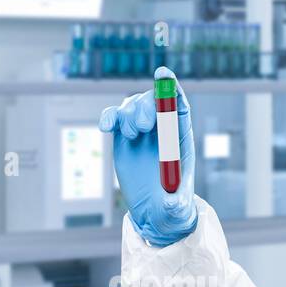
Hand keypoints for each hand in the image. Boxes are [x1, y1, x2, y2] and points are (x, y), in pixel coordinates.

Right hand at [99, 66, 196, 246]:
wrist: (154, 211)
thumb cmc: (172, 207)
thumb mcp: (176, 209)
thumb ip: (175, 205)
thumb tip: (171, 203)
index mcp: (180, 137)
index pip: (179, 104)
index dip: (172, 88)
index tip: (163, 75)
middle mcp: (161, 130)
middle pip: (155, 102)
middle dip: (147, 107)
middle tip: (141, 128)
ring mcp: (140, 132)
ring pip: (133, 107)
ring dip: (129, 115)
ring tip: (130, 135)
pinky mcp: (122, 138)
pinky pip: (114, 119)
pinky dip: (109, 118)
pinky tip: (105, 127)